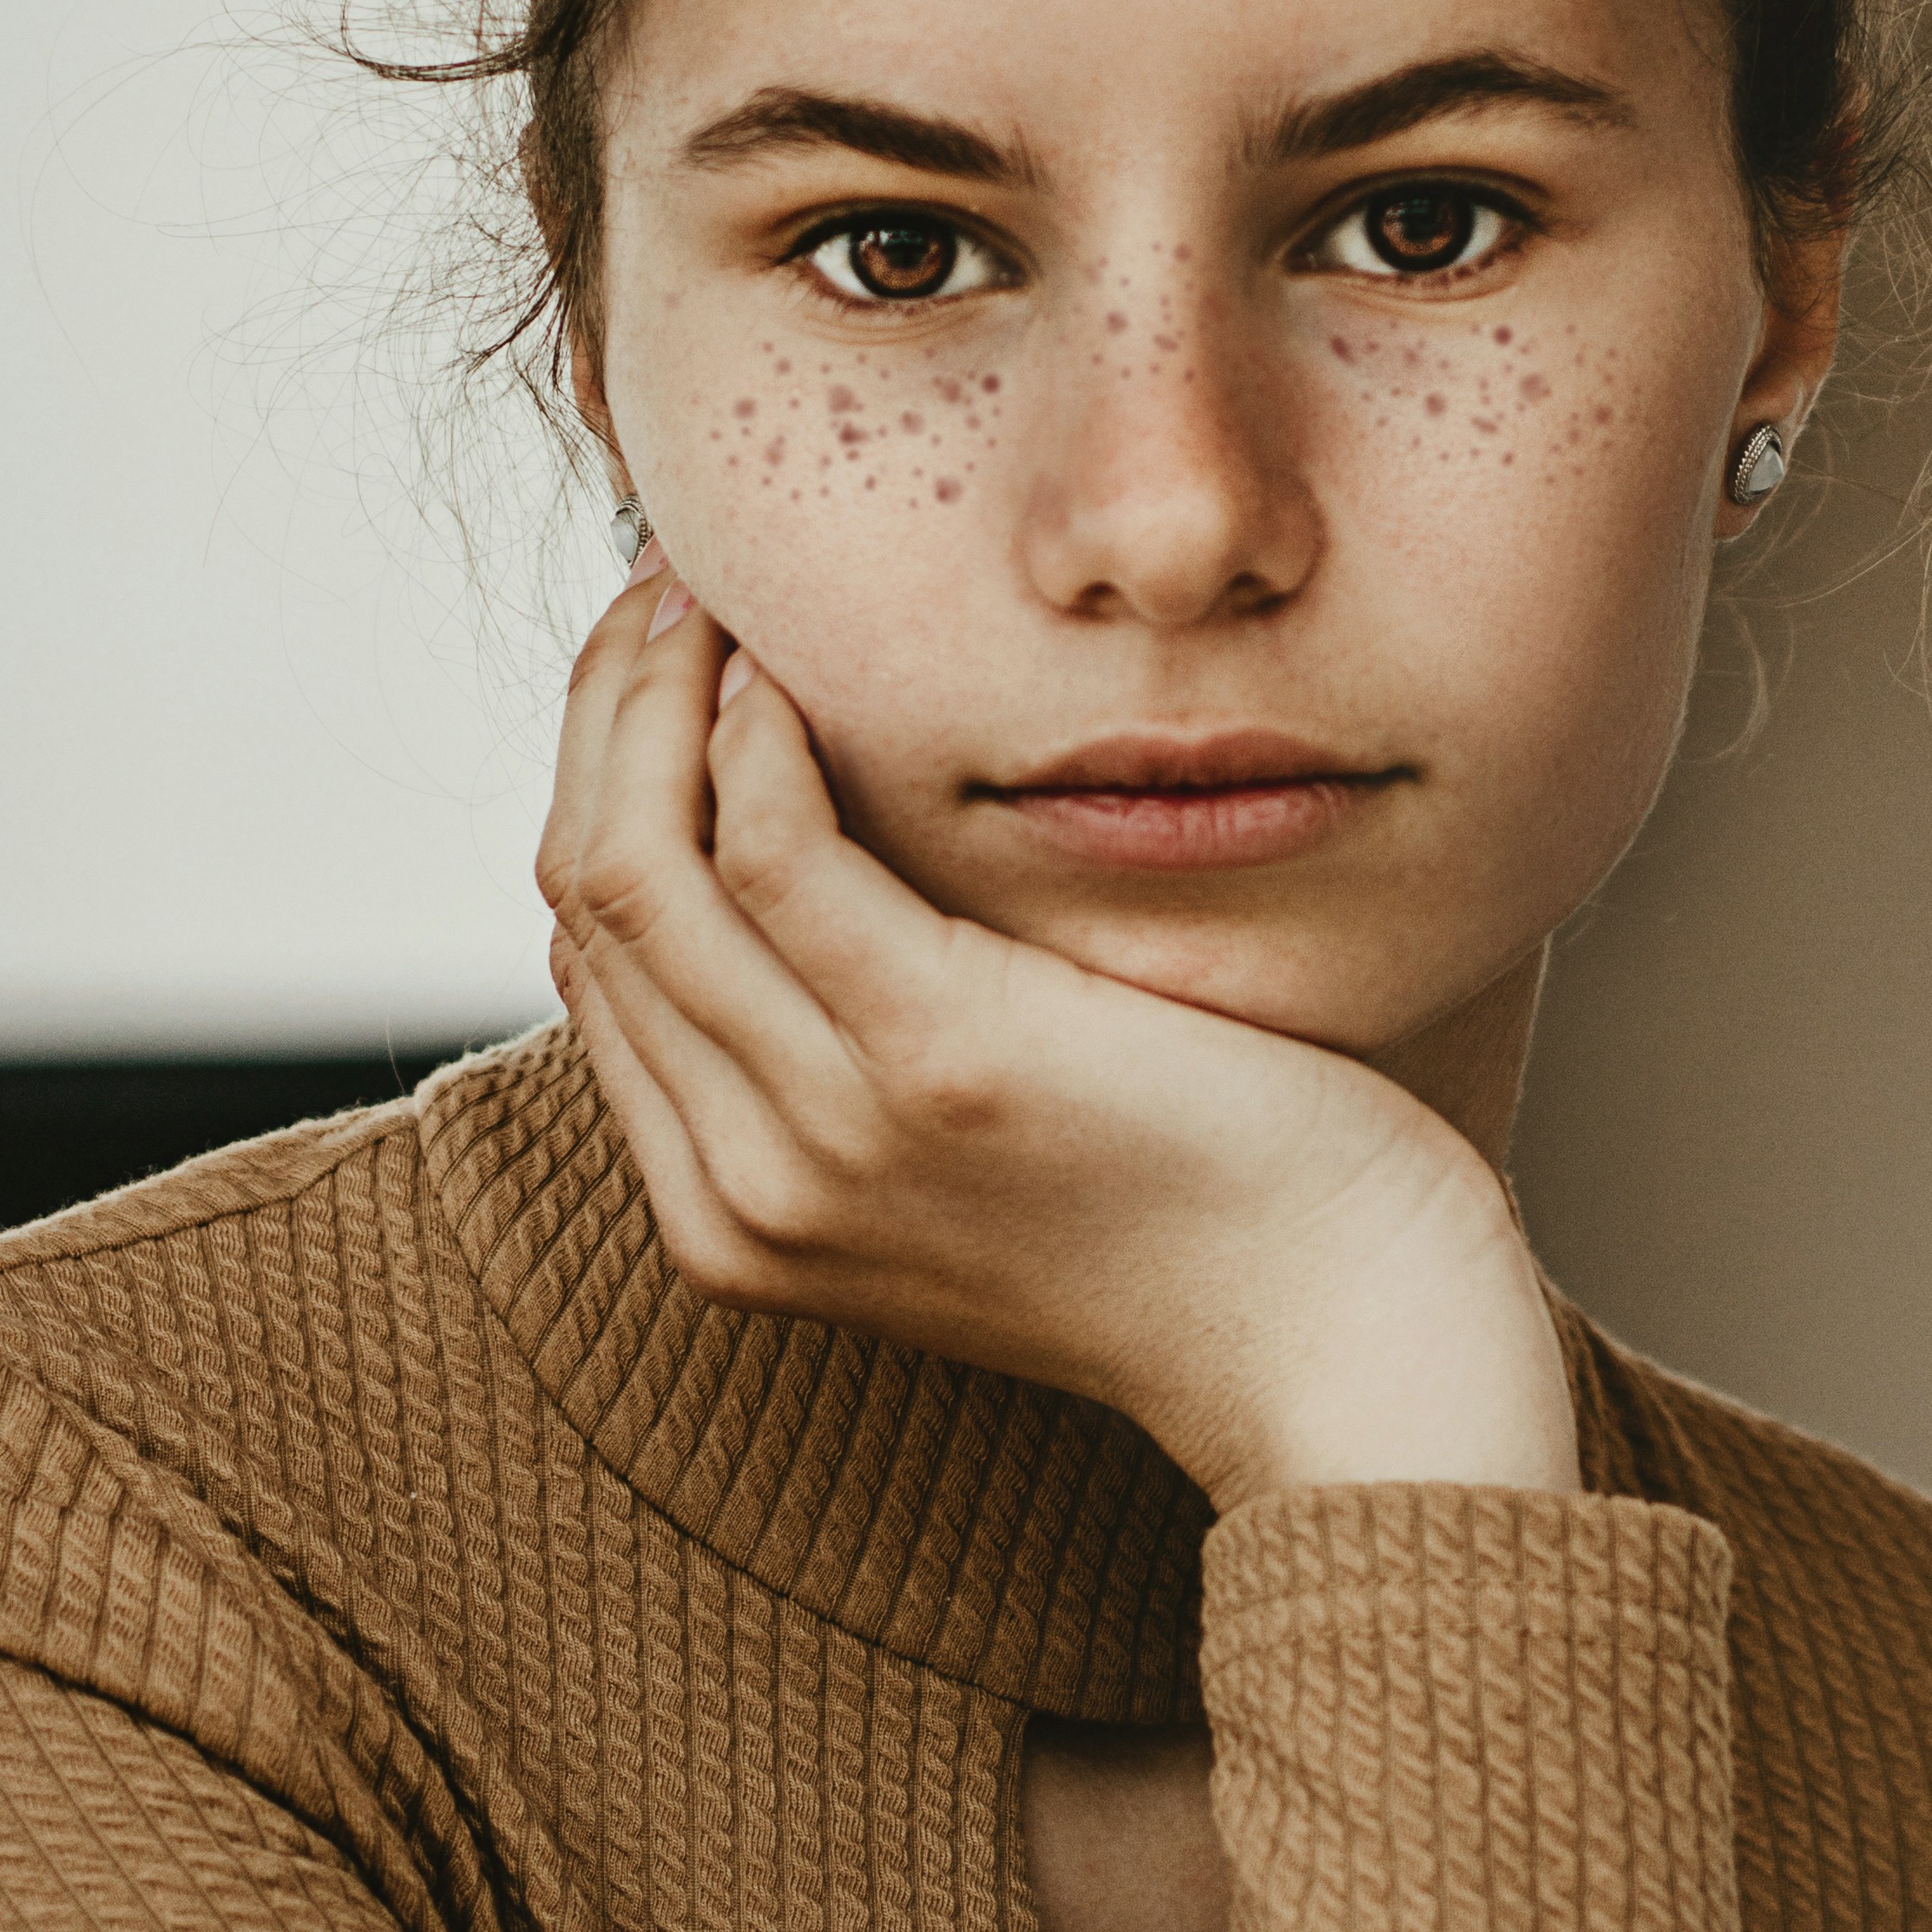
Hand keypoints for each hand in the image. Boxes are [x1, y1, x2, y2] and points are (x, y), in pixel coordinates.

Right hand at [535, 572, 1580, 1517]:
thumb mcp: (986, 1153)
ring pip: (639, 860)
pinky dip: (761, 729)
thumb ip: (868, 1048)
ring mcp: (830, 1132)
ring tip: (715, 591)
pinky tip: (801, 666)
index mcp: (736, 1219)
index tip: (660, 663)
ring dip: (657, 689)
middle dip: (604, 712)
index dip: (604, 780)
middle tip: (666, 586)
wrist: (1343, 1345)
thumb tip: (808, 859)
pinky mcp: (939, 1056)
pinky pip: (774, 848)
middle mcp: (750, 1190)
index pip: (595, 956)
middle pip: (589, 894)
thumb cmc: (1206, 1218)